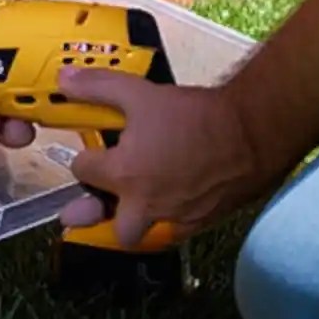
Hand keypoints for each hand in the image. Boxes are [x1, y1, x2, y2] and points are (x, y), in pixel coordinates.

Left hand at [55, 65, 272, 244]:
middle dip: (100, 213)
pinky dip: (164, 224)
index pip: (82, 171)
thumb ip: (98, 88)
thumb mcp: (140, 94)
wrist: (253, 130)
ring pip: (139, 236)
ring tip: (131, 209)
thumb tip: (65, 81)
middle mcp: (144, 204)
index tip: (95, 152)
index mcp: (123, 174)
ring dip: (130, 224)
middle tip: (101, 199)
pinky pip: (172, 235)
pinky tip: (166, 206)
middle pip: (106, 224)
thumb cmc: (196, 116)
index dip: (87, 158)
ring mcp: (173, 217)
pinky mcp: (200, 223)